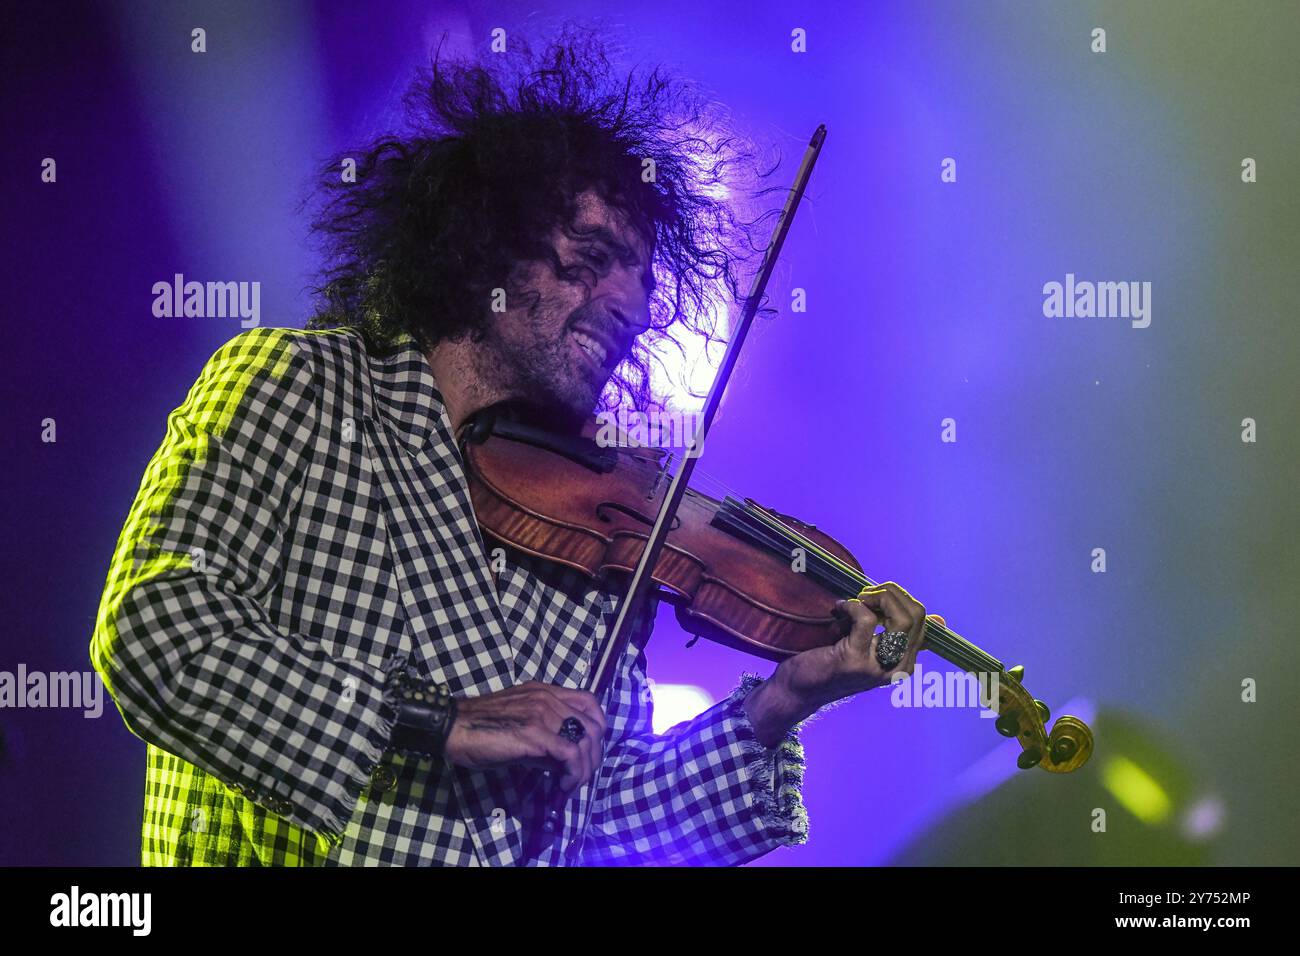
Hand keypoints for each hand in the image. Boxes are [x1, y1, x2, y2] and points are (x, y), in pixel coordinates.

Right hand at [443, 681, 606, 792]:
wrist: (454, 727)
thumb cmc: (481, 728)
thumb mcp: (520, 725)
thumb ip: (545, 736)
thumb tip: (564, 761)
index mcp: (546, 692)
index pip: (590, 702)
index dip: (598, 728)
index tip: (588, 751)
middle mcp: (549, 698)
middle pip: (594, 724)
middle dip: (593, 756)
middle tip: (578, 776)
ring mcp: (543, 713)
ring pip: (586, 740)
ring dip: (584, 769)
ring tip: (570, 786)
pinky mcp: (535, 733)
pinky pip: (571, 754)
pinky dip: (574, 773)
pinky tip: (562, 787)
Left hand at [744, 583, 943, 746]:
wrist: (800, 689)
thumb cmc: (833, 663)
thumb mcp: (871, 647)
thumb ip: (897, 633)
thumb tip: (941, 620)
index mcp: (906, 663)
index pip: (923, 620)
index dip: (900, 598)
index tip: (875, 596)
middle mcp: (898, 668)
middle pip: (916, 615)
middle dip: (892, 593)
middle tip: (866, 594)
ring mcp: (879, 667)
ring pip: (901, 618)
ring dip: (877, 598)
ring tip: (856, 600)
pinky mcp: (856, 660)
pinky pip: (866, 619)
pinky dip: (852, 606)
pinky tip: (838, 609)